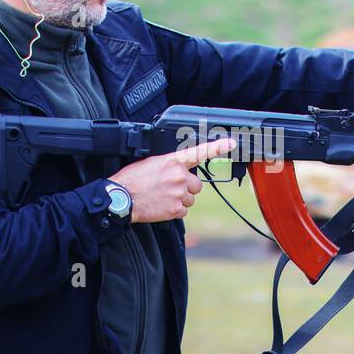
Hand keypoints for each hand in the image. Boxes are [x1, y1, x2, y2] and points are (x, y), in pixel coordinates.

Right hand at [108, 137, 236, 222]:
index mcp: (173, 161)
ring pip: (190, 199)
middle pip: (197, 185)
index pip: (199, 152)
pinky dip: (174, 211)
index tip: (232, 142)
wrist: (122, 197)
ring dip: (180, 200)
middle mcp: (179, 176)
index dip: (218, 147)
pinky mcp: (175, 209)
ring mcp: (179, 193)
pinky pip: (183, 211)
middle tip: (169, 189)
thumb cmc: (132, 179)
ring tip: (162, 197)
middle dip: (187, 188)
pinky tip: (161, 206)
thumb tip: (178, 171)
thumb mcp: (151, 163)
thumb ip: (170, 165)